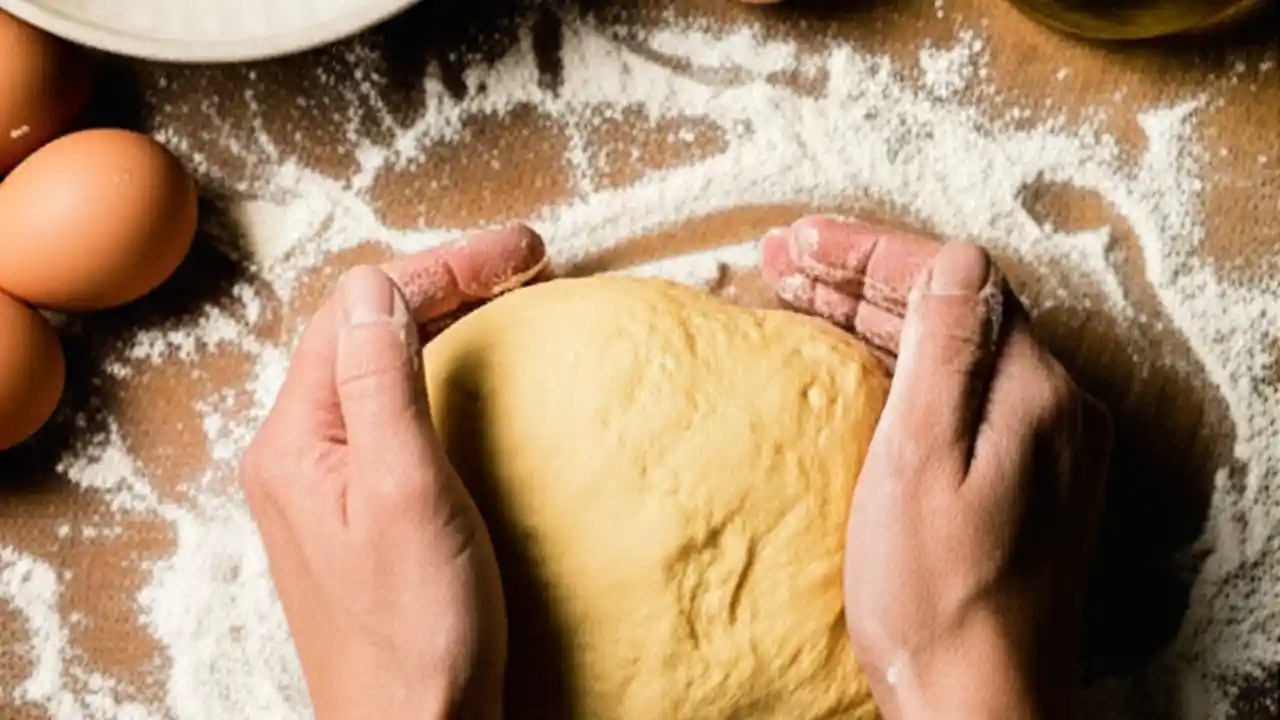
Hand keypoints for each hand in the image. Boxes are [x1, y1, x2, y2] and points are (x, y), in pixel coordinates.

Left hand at [240, 226, 547, 719]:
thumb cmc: (414, 631)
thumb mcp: (405, 494)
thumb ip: (382, 384)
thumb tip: (377, 288)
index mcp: (295, 440)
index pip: (360, 310)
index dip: (443, 269)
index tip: (522, 254)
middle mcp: (297, 450)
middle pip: (363, 328)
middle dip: (444, 282)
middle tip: (526, 261)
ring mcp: (325, 479)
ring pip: (378, 362)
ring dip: (441, 318)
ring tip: (508, 294)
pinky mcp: (356, 505)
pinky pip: (390, 406)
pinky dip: (437, 367)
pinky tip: (475, 367)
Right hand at [761, 216, 1111, 719]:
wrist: (976, 706)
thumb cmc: (939, 598)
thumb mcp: (922, 462)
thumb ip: (945, 351)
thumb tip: (958, 256)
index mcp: (1036, 394)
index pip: (953, 282)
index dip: (872, 251)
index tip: (802, 237)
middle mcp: (1051, 409)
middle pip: (951, 309)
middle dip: (862, 275)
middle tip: (785, 254)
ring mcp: (1038, 446)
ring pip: (948, 349)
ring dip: (873, 314)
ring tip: (798, 288)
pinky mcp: (1018, 479)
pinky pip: (954, 392)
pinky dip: (895, 362)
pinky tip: (850, 355)